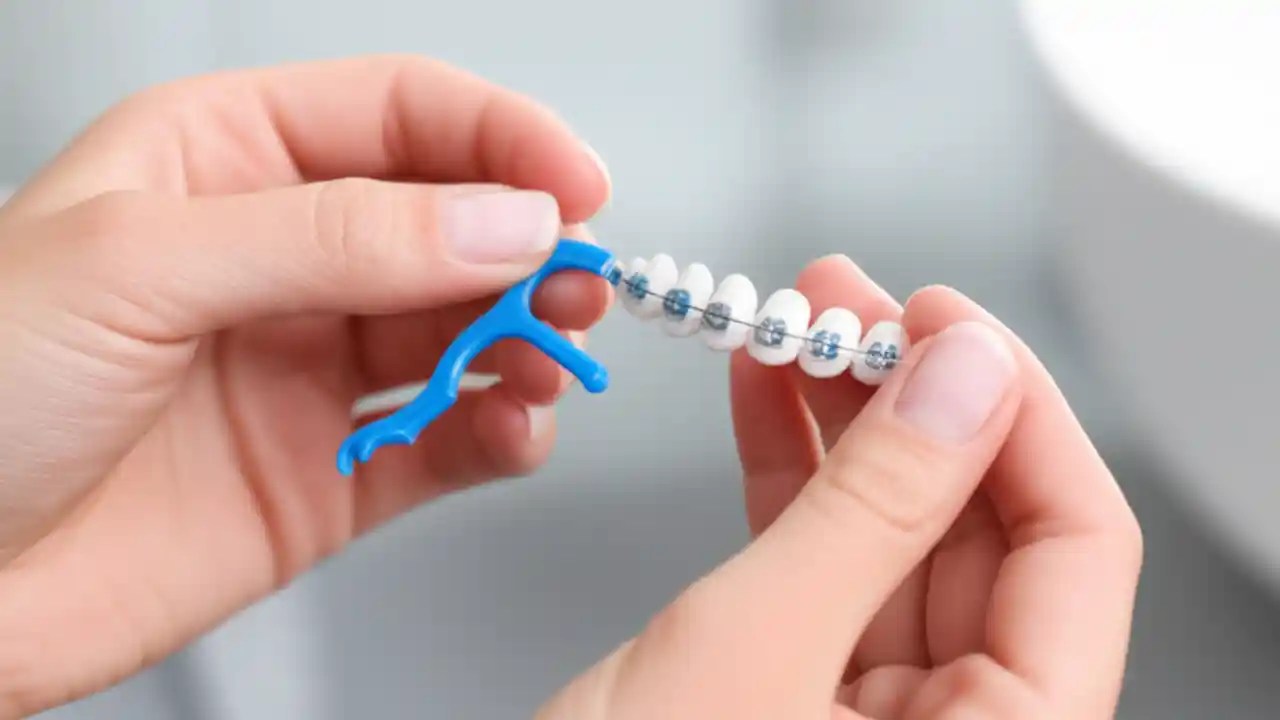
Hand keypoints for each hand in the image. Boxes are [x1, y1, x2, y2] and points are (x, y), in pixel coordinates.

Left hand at [0, 55, 609, 715]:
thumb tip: (497, 220)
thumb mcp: (140, 268)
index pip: (399, 117)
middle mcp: (280, 260)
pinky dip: (497, 433)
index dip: (499, 138)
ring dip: (524, 340)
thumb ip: (335, 237)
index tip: (572, 184)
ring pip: (459, 333)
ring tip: (549, 360)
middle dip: (527, 249)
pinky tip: (513, 428)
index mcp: (223, 164)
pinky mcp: (328, 475)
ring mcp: (308, 371)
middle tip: (577, 283)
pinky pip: (445, 441)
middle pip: (448, 225)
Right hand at [539, 260, 1141, 718]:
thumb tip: (964, 378)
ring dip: (842, 425)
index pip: (1077, 551)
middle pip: (978, 534)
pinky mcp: (793, 697)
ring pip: (890, 539)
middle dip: (910, 400)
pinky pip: (819, 567)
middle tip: (851, 308)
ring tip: (796, 328)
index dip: (1017, 413)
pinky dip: (789, 478)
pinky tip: (763, 399)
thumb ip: (874, 508)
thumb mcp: (752, 650)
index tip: (947, 323)